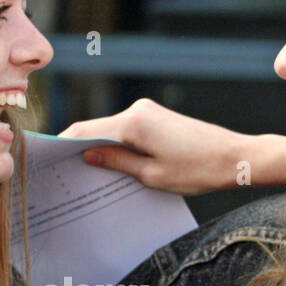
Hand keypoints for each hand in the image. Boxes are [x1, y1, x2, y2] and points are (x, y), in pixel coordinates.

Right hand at [62, 98, 285, 192]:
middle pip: (97, 129)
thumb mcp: (151, 175)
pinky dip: (119, 146)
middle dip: (82, 150)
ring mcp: (149, 111)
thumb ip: (116, 162)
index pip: (85, 130)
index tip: (50, 161)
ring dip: (102, 150)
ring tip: (91, 176)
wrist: (236, 158)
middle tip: (68, 175)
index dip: (64, 145)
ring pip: (113, 131)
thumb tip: (87, 154)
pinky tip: (116, 167)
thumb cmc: (197, 170)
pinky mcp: (158, 117)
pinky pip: (129, 131)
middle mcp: (138, 110)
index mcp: (133, 122)